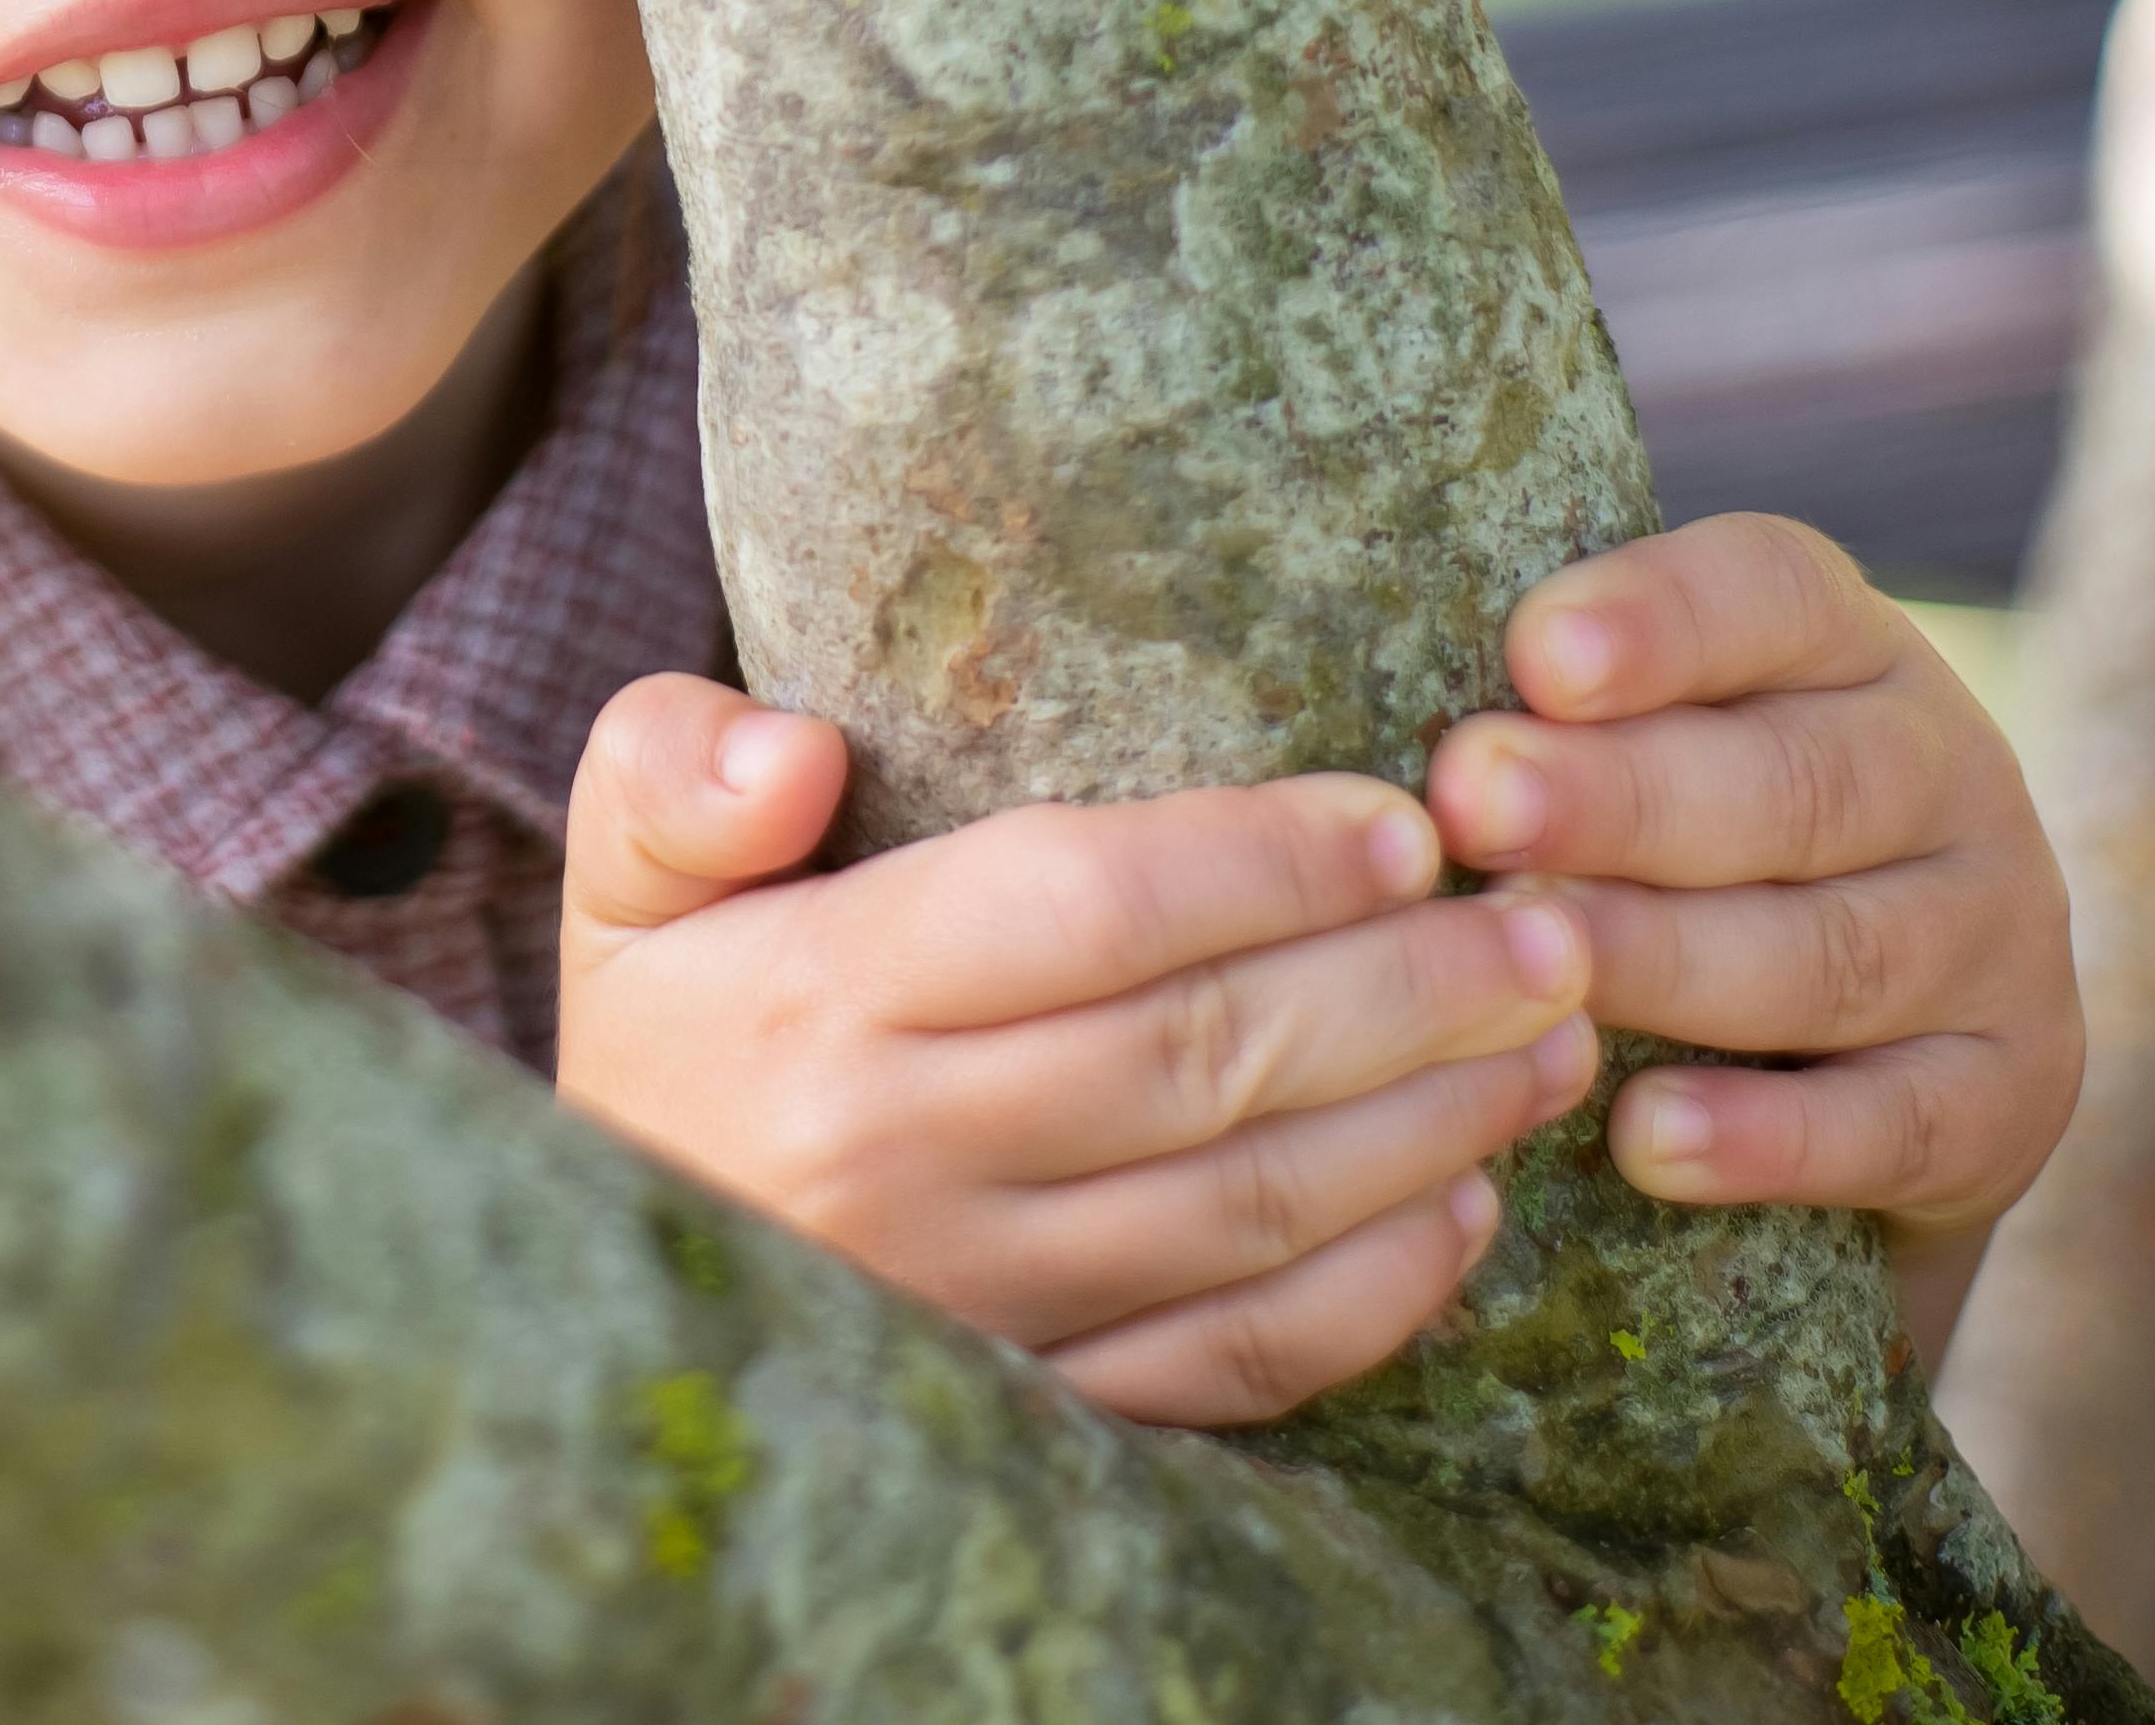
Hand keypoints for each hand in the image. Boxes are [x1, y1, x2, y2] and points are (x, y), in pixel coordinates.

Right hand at [555, 673, 1599, 1425]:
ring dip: (1431, 1117)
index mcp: (818, 1001)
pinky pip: (1234, 1359)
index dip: (1260, 858)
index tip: (1400, 818)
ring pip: (1250, 1205)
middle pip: (1206, 1054)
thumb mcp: (621, 885)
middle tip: (1545, 916)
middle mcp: (901, 1160)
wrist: (604, 1298)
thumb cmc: (663, 1046)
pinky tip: (1465, 1203)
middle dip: (1406, 979)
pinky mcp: (1036, 1410)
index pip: (1083, 908)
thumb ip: (668, 771)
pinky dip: (1374, 1292)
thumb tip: (788, 744)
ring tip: (1551, 1035)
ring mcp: (977, 1303)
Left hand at [1422, 514, 2079, 1369]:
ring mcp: (1995, 938)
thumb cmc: (1690, 866)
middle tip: (1474, 804)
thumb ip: (1548, 724)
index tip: (1531, 655)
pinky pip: (1896, 1122)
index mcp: (1848, 652)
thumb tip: (1347, 734)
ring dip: (1672, 957)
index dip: (1659, 619)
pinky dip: (1770, 1138)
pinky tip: (1647, 1137)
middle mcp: (1947, 773)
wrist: (1878, 1073)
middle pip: (1794, 780)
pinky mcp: (2011, 1097)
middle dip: (1623, 798)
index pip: (1773, 594)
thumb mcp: (1646, 759)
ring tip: (1538, 966)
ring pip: (1835, 951)